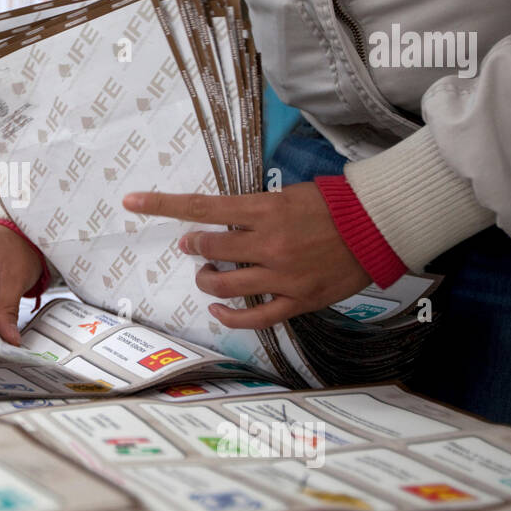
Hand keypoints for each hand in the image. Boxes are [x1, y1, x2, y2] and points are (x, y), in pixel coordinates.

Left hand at [123, 183, 371, 328]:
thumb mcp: (289, 194)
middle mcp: (268, 243)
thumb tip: (221, 221)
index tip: (132, 203)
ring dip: (207, 280)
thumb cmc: (335, 204)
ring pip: (224, 285)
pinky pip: (254, 317)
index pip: (202, 207)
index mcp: (265, 210)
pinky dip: (230, 315)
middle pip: (208, 250)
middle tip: (195, 247)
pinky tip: (219, 309)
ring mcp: (282, 275)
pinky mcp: (298, 300)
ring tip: (208, 275)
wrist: (379, 225)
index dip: (162, 205)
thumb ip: (254, 209)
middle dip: (195, 248)